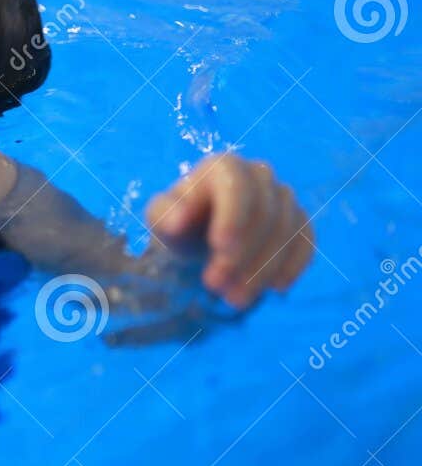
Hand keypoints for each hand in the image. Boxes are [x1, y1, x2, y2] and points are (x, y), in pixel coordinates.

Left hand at [145, 153, 313, 309]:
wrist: (200, 237)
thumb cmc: (178, 223)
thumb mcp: (160, 218)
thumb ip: (165, 215)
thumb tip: (179, 221)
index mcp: (224, 167)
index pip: (237, 185)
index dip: (233, 216)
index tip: (219, 247)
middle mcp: (259, 175)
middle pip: (264, 212)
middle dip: (242, 254)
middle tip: (215, 285)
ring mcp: (283, 197)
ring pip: (286, 230)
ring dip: (262, 269)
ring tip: (234, 298)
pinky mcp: (299, 222)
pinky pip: (306, 241)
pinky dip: (293, 265)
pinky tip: (276, 289)